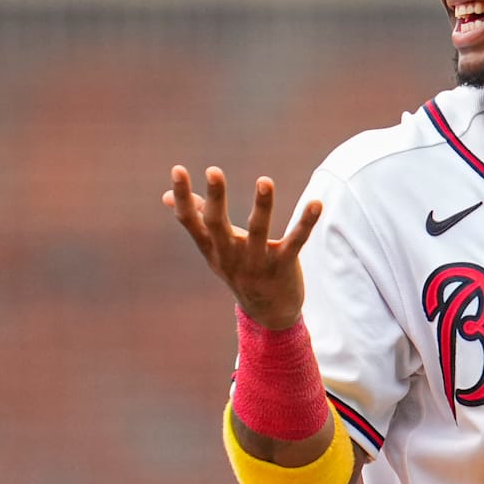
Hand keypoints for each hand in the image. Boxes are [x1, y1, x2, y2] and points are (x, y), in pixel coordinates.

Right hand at [163, 165, 321, 329]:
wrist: (269, 313)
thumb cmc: (239, 269)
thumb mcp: (215, 248)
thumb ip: (196, 219)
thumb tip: (167, 196)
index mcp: (212, 248)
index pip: (191, 221)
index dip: (183, 197)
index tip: (177, 170)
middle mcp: (230, 256)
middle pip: (218, 225)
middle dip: (216, 198)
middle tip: (213, 170)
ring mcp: (257, 263)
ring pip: (258, 232)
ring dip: (262, 206)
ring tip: (265, 180)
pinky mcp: (283, 266)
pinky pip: (295, 242)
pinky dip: (306, 223)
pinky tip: (316, 203)